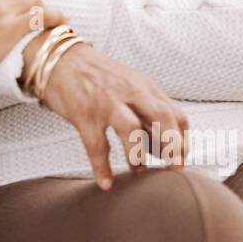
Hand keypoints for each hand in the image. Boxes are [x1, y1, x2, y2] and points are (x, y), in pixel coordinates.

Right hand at [0, 0, 62, 94]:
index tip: (17, 4)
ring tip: (53, 17)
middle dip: (29, 1)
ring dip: (44, 8)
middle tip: (37, 11)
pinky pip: (42, 17)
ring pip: (33, 1)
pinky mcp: (12, 29)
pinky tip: (62, 22)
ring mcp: (2, 10)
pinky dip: (54, 17)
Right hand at [34, 42, 189, 189]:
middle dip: (173, 146)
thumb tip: (162, 144)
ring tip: (138, 171)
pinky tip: (106, 182)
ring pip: (132, 130)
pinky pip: (96, 146)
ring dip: (139, 155)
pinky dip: (102, 168)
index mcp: (144, 87)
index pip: (175, 115)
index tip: (180, 161)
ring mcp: (106, 103)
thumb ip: (146, 110)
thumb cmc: (97, 75)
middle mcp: (129, 93)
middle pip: (162, 118)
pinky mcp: (84, 114)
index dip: (182, 141)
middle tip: (173, 169)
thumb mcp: (129, 84)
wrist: (60, 59)